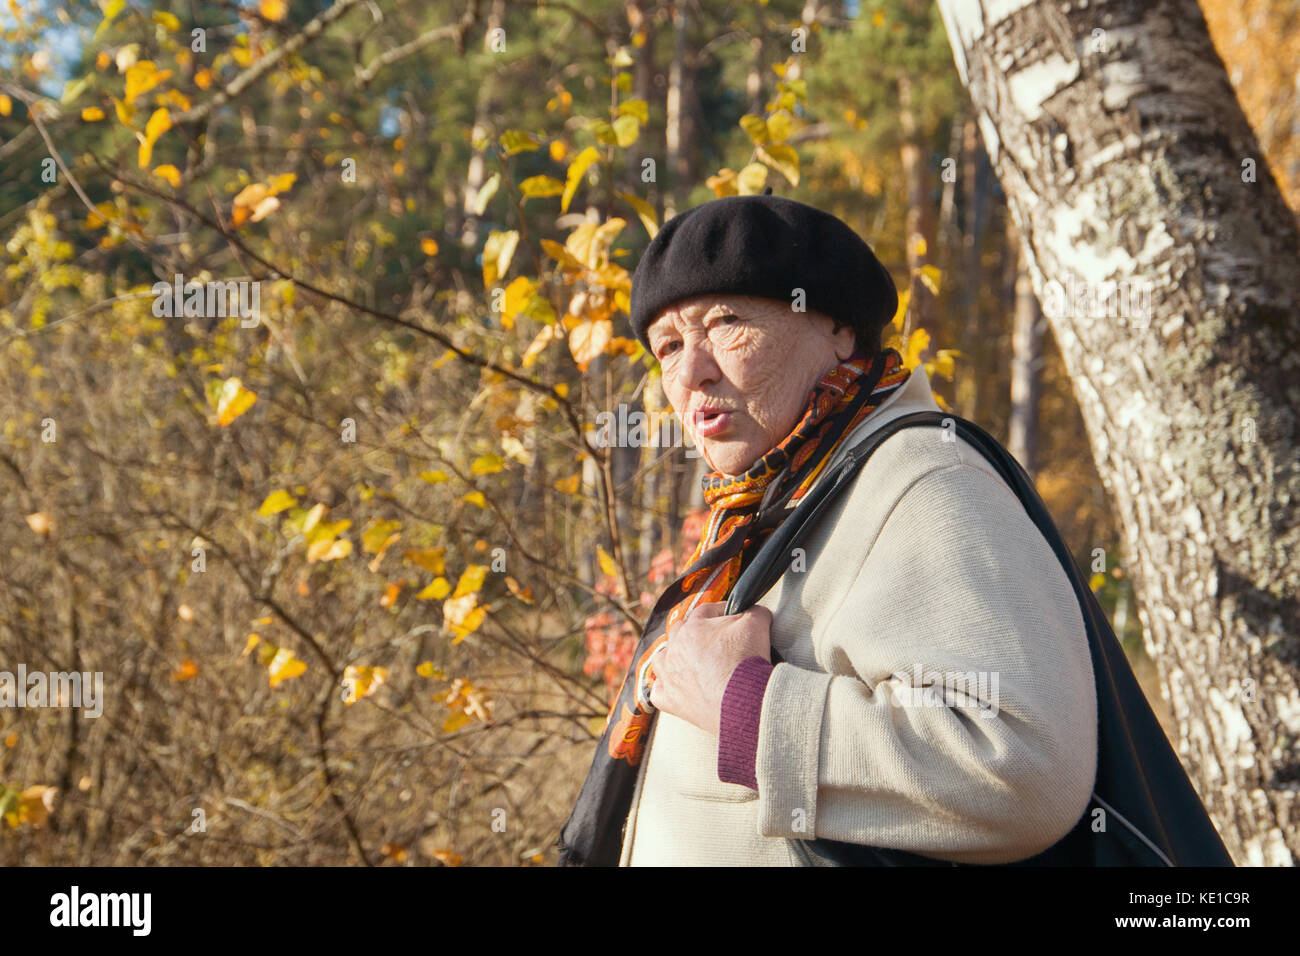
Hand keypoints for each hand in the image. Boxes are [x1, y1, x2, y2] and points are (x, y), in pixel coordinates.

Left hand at [648, 602, 771, 736]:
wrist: (744, 702)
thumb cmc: (747, 661)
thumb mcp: (757, 624)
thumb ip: (752, 611)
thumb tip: (750, 610)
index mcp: (693, 627)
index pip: (706, 612)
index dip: (722, 613)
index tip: (734, 619)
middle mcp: (675, 648)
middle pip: (681, 632)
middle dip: (698, 633)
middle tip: (717, 642)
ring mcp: (669, 675)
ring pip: (662, 658)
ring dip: (675, 658)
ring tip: (692, 663)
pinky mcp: (669, 700)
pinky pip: (658, 691)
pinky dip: (666, 689)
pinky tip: (677, 689)